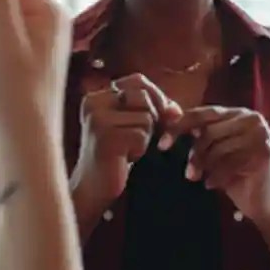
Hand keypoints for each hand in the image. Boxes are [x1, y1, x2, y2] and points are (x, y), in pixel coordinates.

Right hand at [72, 74, 182, 215]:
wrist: (93, 188)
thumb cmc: (115, 155)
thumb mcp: (132, 125)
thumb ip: (153, 110)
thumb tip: (176, 110)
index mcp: (98, 96)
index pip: (138, 81)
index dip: (156, 96)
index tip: (160, 117)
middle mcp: (94, 102)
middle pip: (144, 96)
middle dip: (154, 117)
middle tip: (142, 137)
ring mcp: (98, 119)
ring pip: (146, 117)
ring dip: (146, 136)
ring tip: (128, 149)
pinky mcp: (106, 137)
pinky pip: (142, 135)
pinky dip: (140, 149)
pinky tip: (125, 158)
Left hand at [169, 106, 269, 217]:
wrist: (263, 201)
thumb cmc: (233, 174)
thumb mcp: (212, 150)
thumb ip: (195, 130)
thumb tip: (168, 112)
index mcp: (238, 113)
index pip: (203, 113)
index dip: (179, 127)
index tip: (161, 146)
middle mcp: (252, 119)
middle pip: (209, 131)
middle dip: (195, 154)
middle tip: (189, 174)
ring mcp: (261, 135)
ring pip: (218, 148)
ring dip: (205, 167)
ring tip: (202, 179)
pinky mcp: (263, 153)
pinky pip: (229, 163)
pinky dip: (216, 177)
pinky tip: (212, 185)